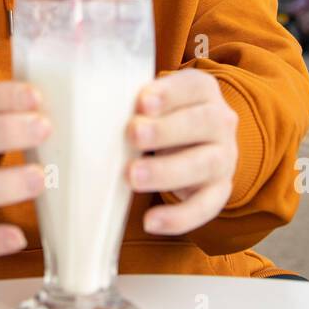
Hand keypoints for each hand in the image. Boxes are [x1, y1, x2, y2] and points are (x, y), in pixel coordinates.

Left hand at [127, 68, 238, 234]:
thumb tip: (84, 109)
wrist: (197, 143)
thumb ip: (131, 102)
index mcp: (203, 92)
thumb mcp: (154, 101)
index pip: (194, 87)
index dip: (170, 93)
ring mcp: (224, 158)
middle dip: (166, 130)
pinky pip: (205, 207)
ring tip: (133, 177)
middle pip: (203, 123)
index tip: (142, 103)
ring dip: (168, 171)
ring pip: (205, 164)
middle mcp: (221, 123)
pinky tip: (151, 221)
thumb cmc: (164, 117)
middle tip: (133, 134)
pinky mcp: (219, 190)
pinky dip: (179, 217)